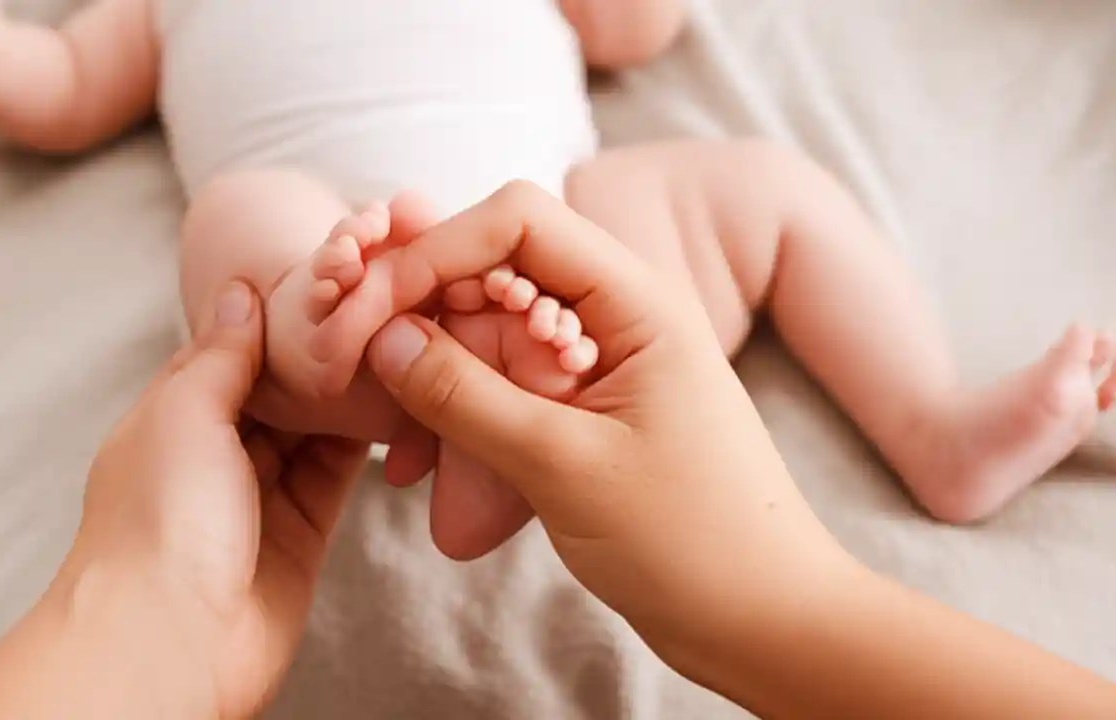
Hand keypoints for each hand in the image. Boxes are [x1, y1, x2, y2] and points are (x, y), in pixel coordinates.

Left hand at [60, 281, 366, 717]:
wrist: (170, 642)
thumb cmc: (157, 521)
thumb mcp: (183, 412)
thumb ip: (222, 355)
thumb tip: (241, 292)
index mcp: (170, 419)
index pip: (227, 352)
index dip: (271, 317)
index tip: (320, 280)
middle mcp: (214, 455)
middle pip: (276, 389)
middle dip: (316, 355)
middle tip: (370, 309)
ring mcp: (259, 495)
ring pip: (312, 429)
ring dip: (345, 394)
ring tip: (391, 345)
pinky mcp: (301, 532)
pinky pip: (337, 473)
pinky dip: (363, 441)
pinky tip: (393, 403)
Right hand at [323, 181, 853, 661]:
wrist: (760, 620)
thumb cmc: (692, 541)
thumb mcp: (565, 466)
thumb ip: (468, 396)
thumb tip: (385, 337)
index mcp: (635, 299)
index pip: (518, 220)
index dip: (436, 251)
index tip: (373, 310)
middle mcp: (613, 315)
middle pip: (493, 272)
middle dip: (420, 314)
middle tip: (355, 372)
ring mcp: (594, 364)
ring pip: (487, 337)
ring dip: (433, 376)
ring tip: (398, 453)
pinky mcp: (579, 411)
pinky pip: (501, 389)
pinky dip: (458, 417)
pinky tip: (423, 470)